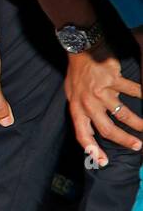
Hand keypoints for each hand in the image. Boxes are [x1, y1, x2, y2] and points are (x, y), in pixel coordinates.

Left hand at [66, 45, 142, 166]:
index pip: (82, 134)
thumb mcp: (72, 94)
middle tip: (138, 146)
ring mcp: (100, 91)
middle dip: (124, 140)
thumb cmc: (77, 73)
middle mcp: (87, 102)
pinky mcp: (113, 79)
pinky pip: (133, 91)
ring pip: (123, 114)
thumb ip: (82, 110)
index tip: (103, 162)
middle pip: (107, 129)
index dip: (92, 150)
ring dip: (138, 123)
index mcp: (76, 108)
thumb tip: (92, 129)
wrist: (80, 48)